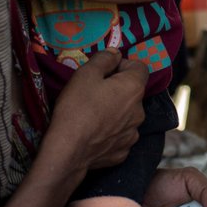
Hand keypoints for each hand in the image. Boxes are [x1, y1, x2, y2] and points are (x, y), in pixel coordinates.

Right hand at [0, 51, 149, 206]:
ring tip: (93, 115)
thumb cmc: (76, 108)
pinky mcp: (123, 152)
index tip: (105, 71)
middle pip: (133, 92)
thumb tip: (116, 53)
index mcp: (134, 88)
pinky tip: (94, 133)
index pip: (140, 67)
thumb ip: (104, 58)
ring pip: (128, 114)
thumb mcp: (86, 73)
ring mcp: (132, 134)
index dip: (122, 65)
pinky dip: (111, 132)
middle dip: (118, 89)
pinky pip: (120, 135)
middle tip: (94, 93)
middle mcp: (140, 111)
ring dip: (116, 111)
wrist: (67, 152)